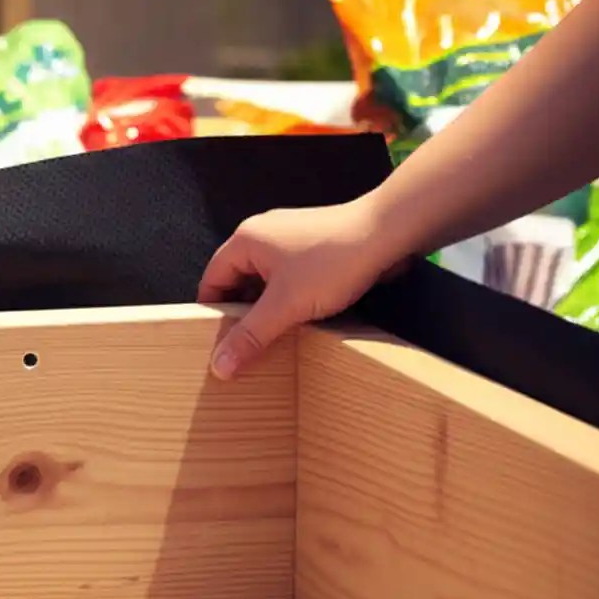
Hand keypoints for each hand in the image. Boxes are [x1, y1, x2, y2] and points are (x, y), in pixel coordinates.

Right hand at [197, 195, 407, 379]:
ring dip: (268, 307)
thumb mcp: (285, 306)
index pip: (211, 279)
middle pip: (237, 281)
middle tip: (246, 345)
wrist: (386, 234)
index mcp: (245, 240)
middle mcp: (263, 233)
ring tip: (275, 335)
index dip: (212, 313)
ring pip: (265, 281)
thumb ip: (251, 336)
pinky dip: (288, 298)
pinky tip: (300, 318)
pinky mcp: (312, 246)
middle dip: (242, 313)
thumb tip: (220, 364)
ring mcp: (289, 238)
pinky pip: (288, 277)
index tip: (217, 342)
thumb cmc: (334, 260)